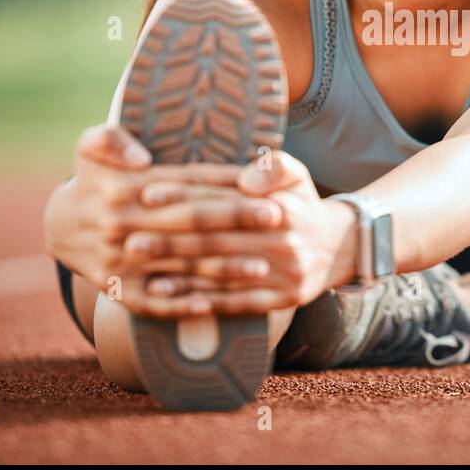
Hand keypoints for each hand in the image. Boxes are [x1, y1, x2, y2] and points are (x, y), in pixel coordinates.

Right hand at [42, 123, 286, 317]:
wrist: (58, 227)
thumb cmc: (91, 180)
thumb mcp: (91, 146)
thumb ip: (111, 139)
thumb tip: (141, 156)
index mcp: (127, 187)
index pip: (187, 185)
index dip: (227, 186)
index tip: (264, 190)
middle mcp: (125, 225)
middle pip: (191, 222)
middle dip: (237, 221)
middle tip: (278, 218)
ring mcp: (122, 262)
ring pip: (181, 266)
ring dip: (223, 269)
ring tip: (263, 267)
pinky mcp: (120, 291)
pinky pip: (156, 302)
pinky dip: (185, 305)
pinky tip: (219, 304)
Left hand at [133, 150, 357, 314]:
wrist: (339, 248)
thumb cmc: (301, 204)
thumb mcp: (296, 174)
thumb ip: (273, 167)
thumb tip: (247, 181)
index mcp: (280, 205)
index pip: (224, 198)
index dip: (185, 195)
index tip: (147, 194)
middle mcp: (282, 239)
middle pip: (217, 238)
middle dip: (170, 237)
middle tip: (129, 236)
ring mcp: (282, 272)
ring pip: (220, 272)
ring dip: (176, 271)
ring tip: (139, 267)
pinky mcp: (279, 299)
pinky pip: (234, 302)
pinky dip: (199, 301)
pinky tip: (167, 298)